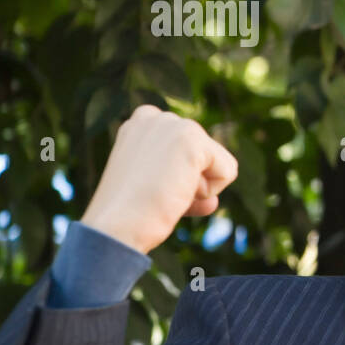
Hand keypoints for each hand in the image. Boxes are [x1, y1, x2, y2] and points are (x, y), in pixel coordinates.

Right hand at [80, 104, 238, 255]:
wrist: (116, 227)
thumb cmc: (131, 216)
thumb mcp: (157, 189)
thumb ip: (182, 183)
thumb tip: (212, 202)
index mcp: (140, 126)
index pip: (190, 153)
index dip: (180, 180)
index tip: (149, 189)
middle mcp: (155, 117)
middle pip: (207, 157)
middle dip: (191, 184)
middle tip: (157, 193)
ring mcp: (172, 123)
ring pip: (219, 163)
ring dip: (199, 188)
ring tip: (165, 192)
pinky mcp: (190, 137)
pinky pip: (228, 171)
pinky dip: (209, 191)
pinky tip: (176, 191)